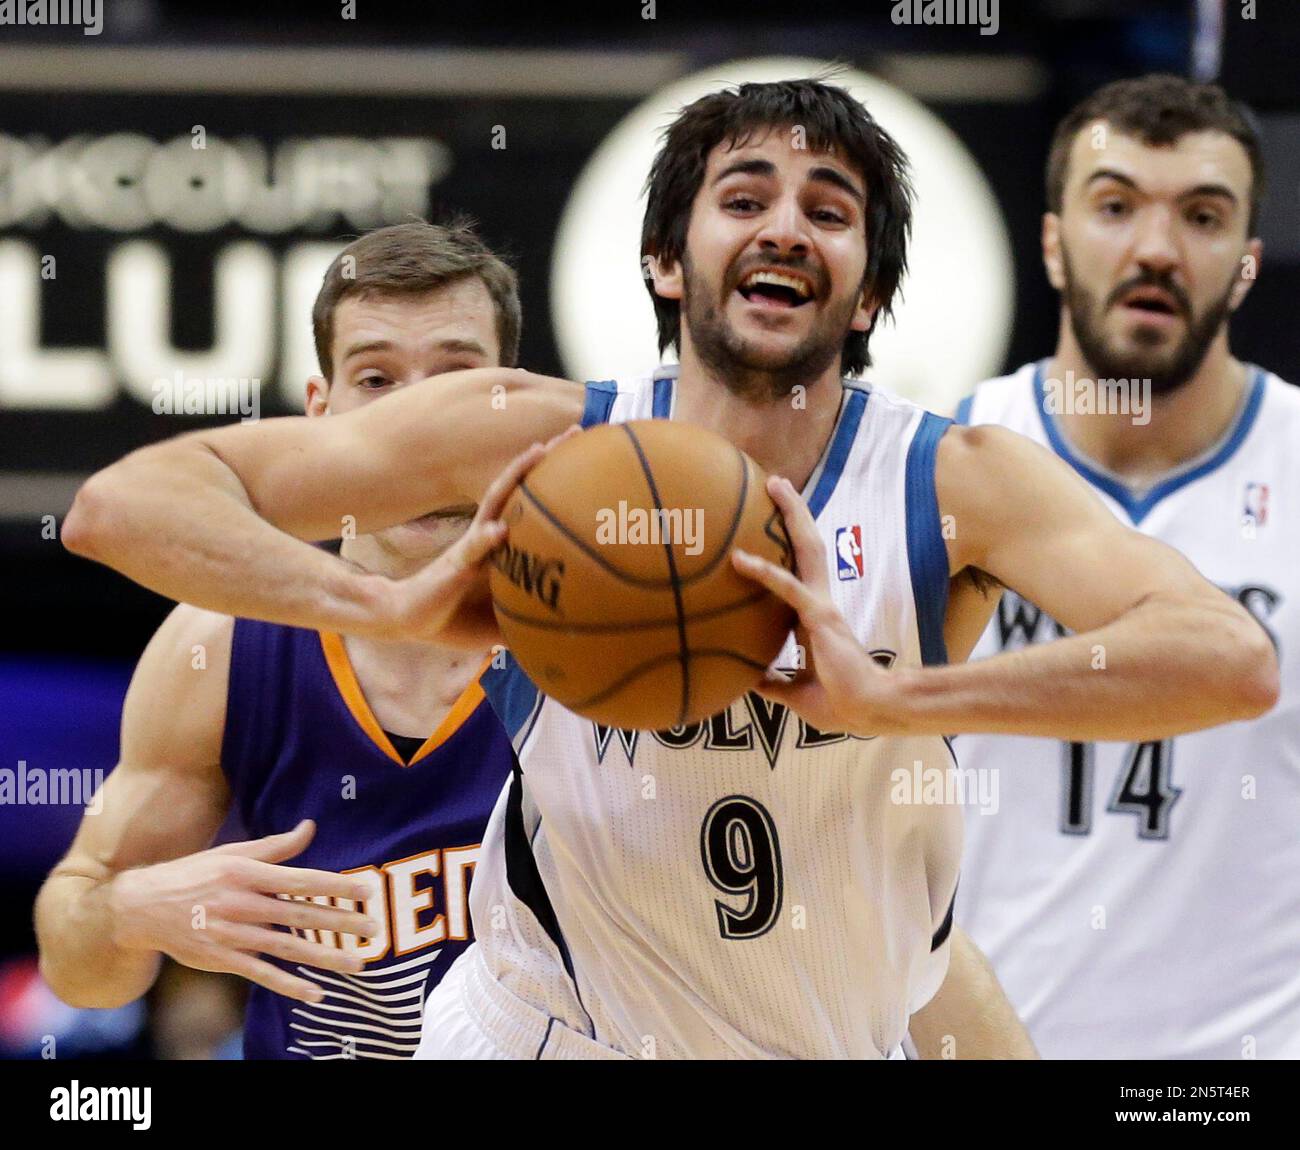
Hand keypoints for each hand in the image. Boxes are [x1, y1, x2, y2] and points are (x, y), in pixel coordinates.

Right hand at [109, 819, 380, 1004]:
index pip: (301, 880)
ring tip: (358, 963)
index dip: (335, 885)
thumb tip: (310, 827)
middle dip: (340, 922)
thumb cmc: (193, 874)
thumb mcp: (232, 852)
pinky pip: (262, 974)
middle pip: (301, 915)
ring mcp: (232, 935)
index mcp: (247, 873)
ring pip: (287, 947)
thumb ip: (275, 846)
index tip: (367, 890)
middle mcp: (242, 904)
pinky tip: (316, 992)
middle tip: (375, 928)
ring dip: (325, 957)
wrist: (140, 907)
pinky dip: (289, 984)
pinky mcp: (222, 959)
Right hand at [382, 427, 580, 645]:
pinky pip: (472, 549)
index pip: (534, 502)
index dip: (559, 480)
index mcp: (504, 542)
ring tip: (538, 451)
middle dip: (546, 457)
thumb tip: (572, 633)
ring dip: (516, 474)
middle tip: (576, 431)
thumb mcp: (506, 616)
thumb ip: (534, 616)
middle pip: (521, 486)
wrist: (412, 619)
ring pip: (496, 501)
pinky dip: (485, 538)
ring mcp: (473, 544)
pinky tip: (499, 529)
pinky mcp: (455, 564)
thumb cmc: (459, 614)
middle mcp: (490, 532)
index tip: (590, 456)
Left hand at [731, 475, 905, 736]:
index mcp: (815, 617)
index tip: (768, 523)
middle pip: (808, 546)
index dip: (786, 545)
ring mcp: (822, 606)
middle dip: (794, 512)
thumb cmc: (840, 703)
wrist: (868, 711)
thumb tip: (744, 682)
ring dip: (791, 515)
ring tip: (774, 485)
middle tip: (775, 482)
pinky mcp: (819, 618)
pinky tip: (739, 559)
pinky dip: (764, 571)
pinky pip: (788, 588)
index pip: (800, 570)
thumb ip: (772, 682)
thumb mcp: (796, 692)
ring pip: (807, 549)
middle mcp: (821, 603)